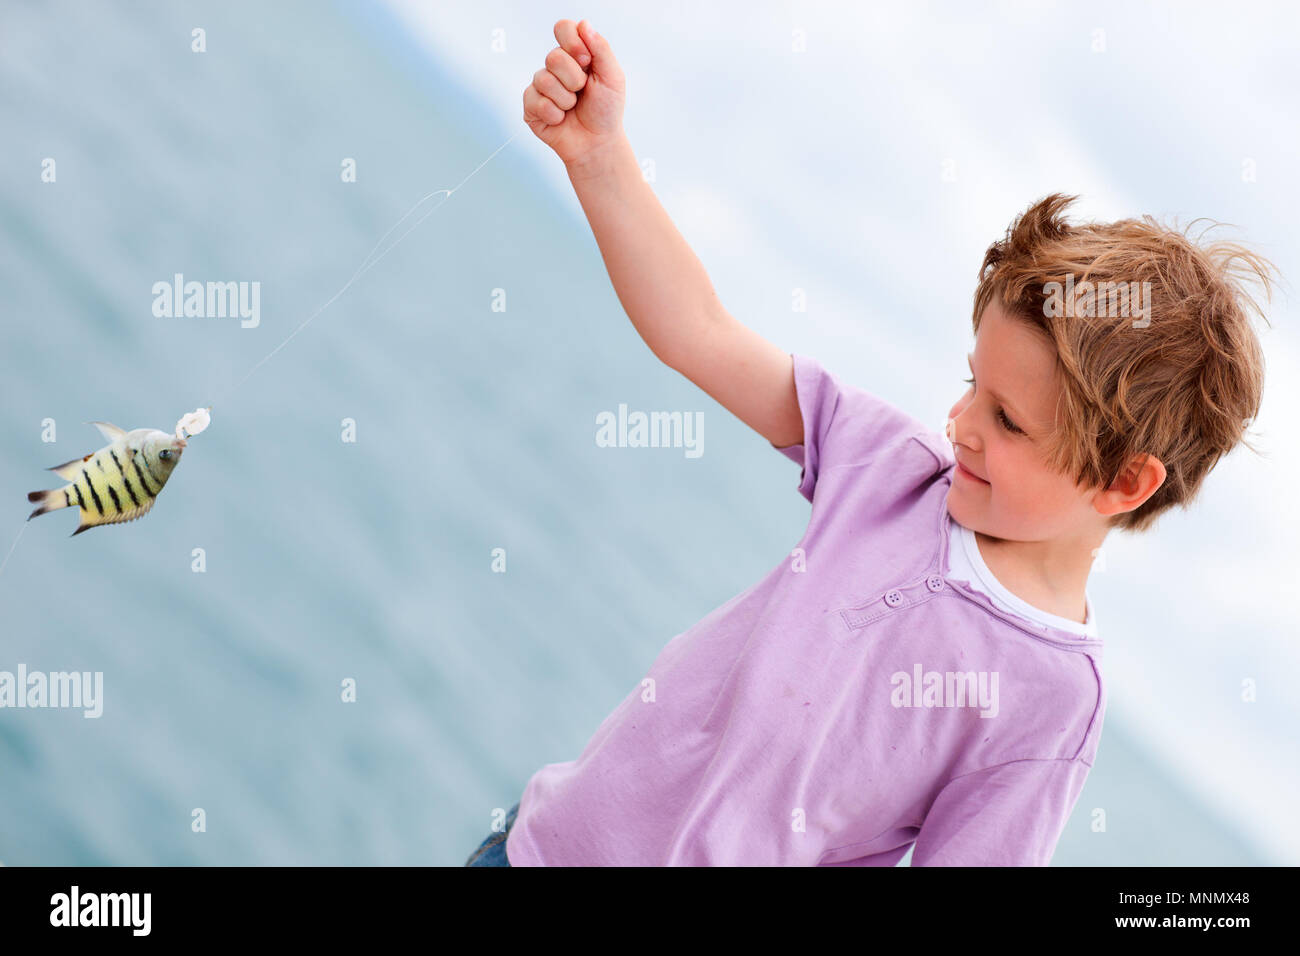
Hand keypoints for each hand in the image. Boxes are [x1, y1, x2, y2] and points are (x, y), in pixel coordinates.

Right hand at [523, 19, 625, 167]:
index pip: (563, 28)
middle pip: (553, 56)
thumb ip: (601, 49)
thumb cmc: (606, 110)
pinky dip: (555, 114)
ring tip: (573, 108)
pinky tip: (561, 119)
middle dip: (574, 79)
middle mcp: (555, 67)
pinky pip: (536, 101)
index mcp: (574, 54)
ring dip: (566, 99)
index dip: (573, 43)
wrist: (597, 143)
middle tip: (583, 92)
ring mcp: (540, 86)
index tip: (586, 61)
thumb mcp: (612, 77)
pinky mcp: (531, 106)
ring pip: (544, 79)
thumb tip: (584, 25)